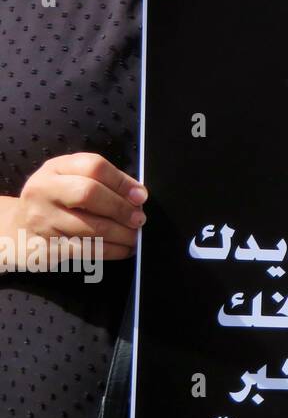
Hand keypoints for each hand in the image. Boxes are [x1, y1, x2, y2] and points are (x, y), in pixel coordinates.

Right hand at [0, 153, 146, 269]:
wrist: (17, 230)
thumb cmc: (56, 201)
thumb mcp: (71, 180)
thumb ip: (102, 181)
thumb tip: (138, 196)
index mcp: (56, 168)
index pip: (93, 166)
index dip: (122, 181)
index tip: (141, 196)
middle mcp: (43, 190)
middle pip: (89, 193)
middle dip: (121, 208)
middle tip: (139, 219)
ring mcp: (41, 219)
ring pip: (90, 226)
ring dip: (121, 234)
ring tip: (135, 237)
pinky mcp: (45, 246)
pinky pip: (85, 249)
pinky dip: (111, 251)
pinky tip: (123, 250)